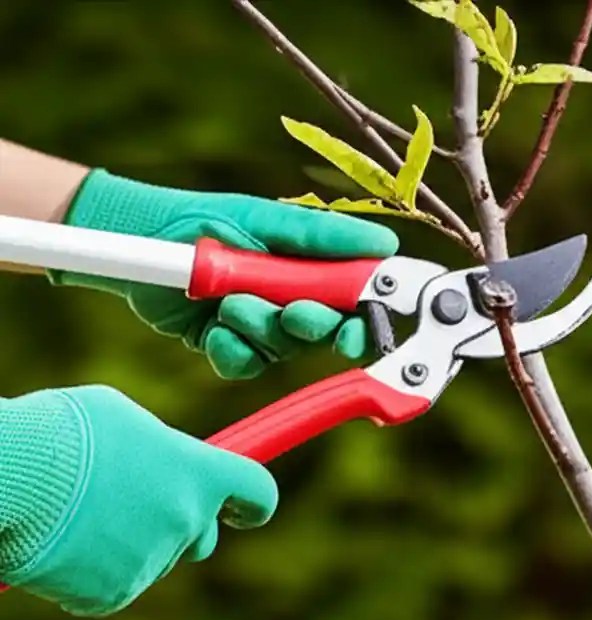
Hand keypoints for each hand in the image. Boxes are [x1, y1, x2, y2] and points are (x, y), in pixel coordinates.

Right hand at [0, 385, 276, 615]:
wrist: (11, 477)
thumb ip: (160, 450)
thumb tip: (163, 465)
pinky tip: (59, 546)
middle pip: (203, 538)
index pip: (259, 492)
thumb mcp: (123, 420)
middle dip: (182, 529)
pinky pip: (111, 587)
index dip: (253, 502)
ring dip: (126, 545)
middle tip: (138, 511)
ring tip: (75, 516)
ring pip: (151, 561)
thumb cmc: (62, 432)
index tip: (242, 510)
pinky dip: (89, 574)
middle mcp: (187, 520)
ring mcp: (153, 561)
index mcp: (199, 473)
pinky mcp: (113, 595)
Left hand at [55, 170, 398, 378]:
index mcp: (318, 268)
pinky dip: (231, 349)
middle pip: (330, 334)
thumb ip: (327, 236)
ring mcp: (266, 326)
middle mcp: (298, 299)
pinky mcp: (233, 346)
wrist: (141, 241)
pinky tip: (213, 328)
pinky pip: (247, 364)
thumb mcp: (271, 220)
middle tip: (292, 312)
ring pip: (285, 349)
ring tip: (229, 301)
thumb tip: (387, 245)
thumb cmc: (208, 219)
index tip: (360, 326)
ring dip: (260, 328)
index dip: (370, 320)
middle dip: (312, 325)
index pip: (363, 302)